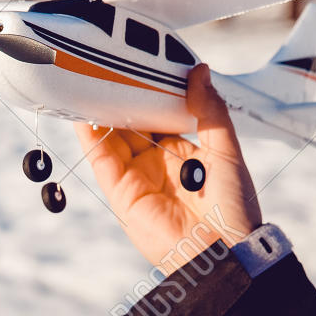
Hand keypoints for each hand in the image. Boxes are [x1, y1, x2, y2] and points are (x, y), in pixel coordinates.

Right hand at [76, 64, 260, 275]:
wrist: (221, 251)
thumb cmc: (232, 208)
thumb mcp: (225, 149)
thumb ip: (210, 110)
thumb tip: (198, 71)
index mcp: (184, 151)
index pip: (160, 114)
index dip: (149, 91)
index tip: (141, 63)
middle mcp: (157, 163)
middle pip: (131, 123)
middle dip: (120, 97)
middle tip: (108, 63)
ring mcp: (137, 178)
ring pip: (112, 137)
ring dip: (100, 111)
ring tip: (88, 79)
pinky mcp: (121, 194)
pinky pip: (101, 159)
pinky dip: (89, 136)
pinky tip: (83, 112)